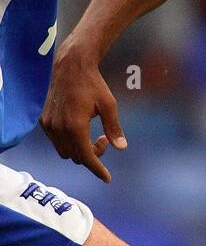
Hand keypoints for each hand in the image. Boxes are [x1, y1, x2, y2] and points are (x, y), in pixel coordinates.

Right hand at [39, 41, 126, 182]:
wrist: (71, 67)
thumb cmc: (93, 84)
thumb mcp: (109, 105)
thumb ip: (114, 128)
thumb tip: (121, 147)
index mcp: (75, 126)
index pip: (86, 157)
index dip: (97, 169)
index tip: (107, 178)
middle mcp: (59, 128)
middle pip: (76, 157)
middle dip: (91, 155)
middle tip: (104, 140)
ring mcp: (49, 125)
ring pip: (65, 151)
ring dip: (79, 150)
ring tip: (93, 135)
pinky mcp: (44, 120)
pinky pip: (56, 141)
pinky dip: (69, 142)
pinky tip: (79, 129)